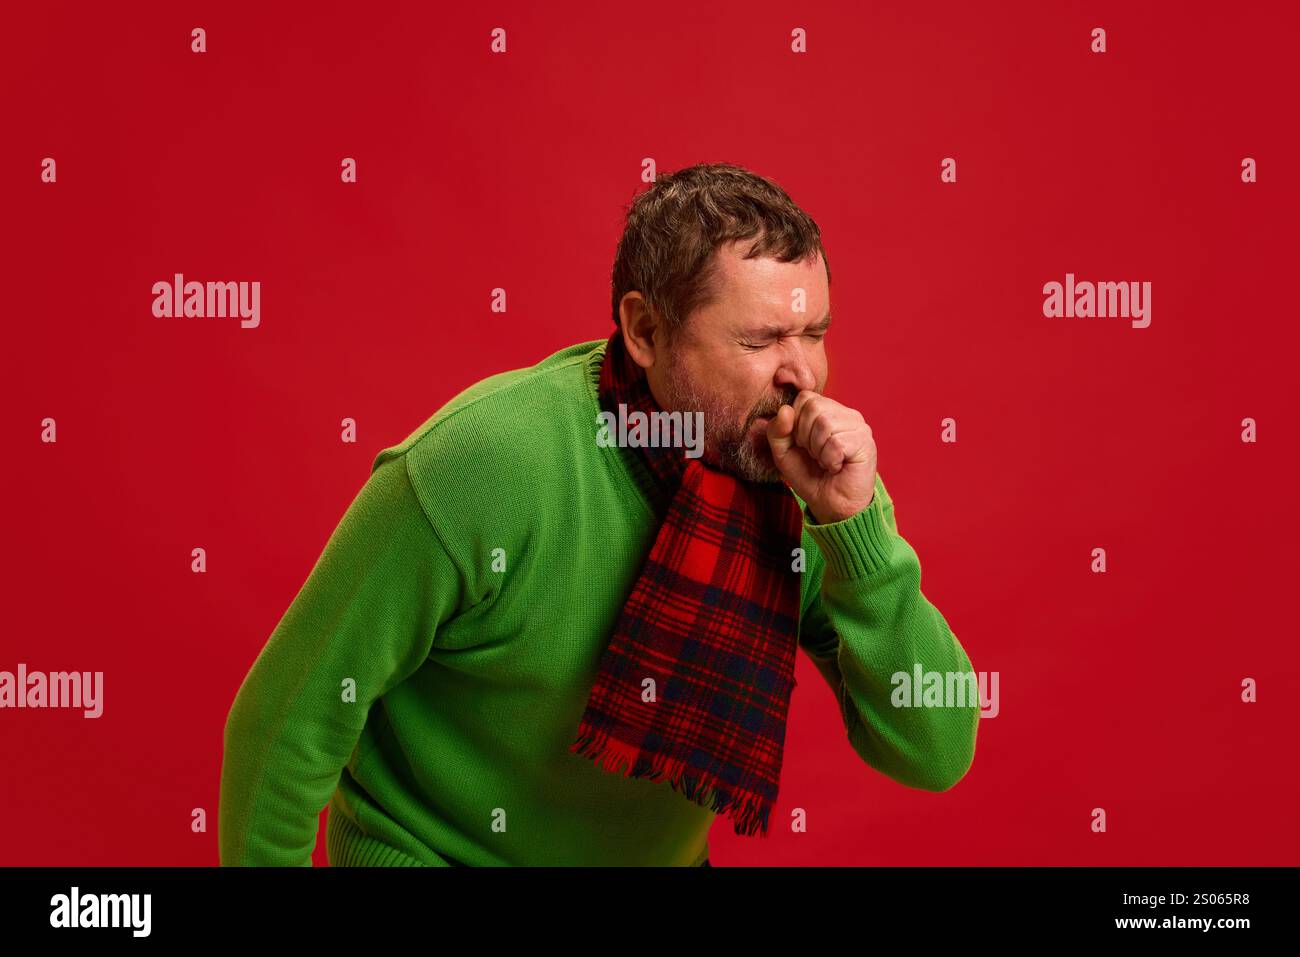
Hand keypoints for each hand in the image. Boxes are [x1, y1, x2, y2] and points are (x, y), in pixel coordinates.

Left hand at [766, 390, 876, 523]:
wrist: (830, 505)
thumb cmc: (809, 476)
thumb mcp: (783, 452)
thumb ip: (777, 430)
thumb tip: (785, 409)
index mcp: (827, 410)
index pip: (804, 397)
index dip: (796, 424)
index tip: (803, 445)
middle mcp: (845, 413)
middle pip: (813, 407)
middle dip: (806, 437)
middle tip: (816, 455)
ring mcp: (858, 426)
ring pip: (825, 424)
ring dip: (818, 450)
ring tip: (826, 461)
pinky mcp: (866, 442)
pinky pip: (836, 443)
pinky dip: (829, 460)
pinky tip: (837, 467)